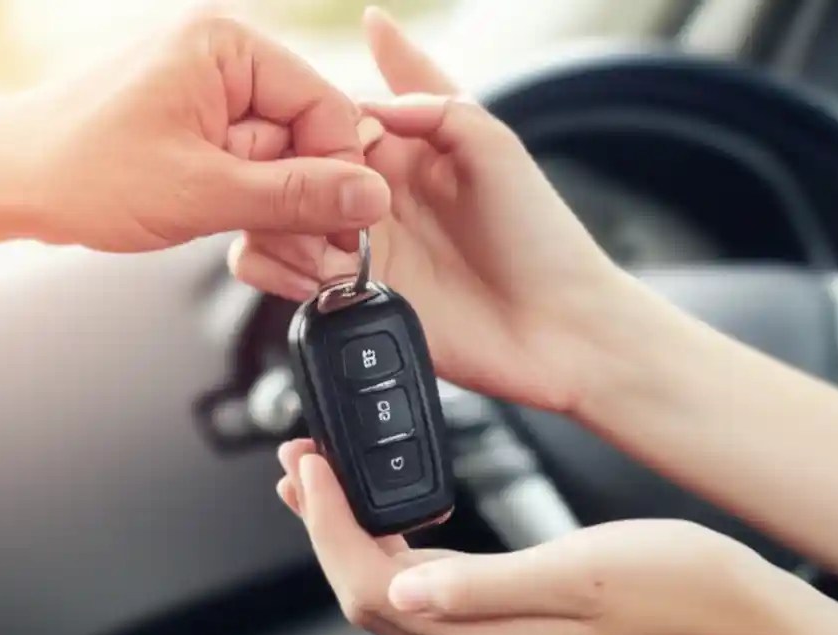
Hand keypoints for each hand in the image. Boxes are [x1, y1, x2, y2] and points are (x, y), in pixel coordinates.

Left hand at [0, 13, 388, 251]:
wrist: (4, 183)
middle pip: (306, 135)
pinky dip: (252, 209)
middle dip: (308, 201)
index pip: (325, 105)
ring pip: (280, 160)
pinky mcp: (194, 130)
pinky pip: (248, 169)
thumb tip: (369, 197)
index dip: (341, 171)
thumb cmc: (78, 169)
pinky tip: (248, 241)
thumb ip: (294, 195)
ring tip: (271, 257)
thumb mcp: (202, 191)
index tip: (346, 225)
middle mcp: (220, 60)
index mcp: (226, 45)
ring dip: (281, 214)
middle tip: (314, 256)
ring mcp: (206, 96)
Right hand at [230, 8, 627, 410]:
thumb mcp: (497, 147)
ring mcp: (361, 246)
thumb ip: (435, 104)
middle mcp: (377, 194)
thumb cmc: (540, 236)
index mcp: (410, 149)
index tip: (317, 138)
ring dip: (282, 218)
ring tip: (317, 230)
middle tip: (311, 188)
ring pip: (282, 218)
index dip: (316, 123)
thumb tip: (372, 101)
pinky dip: (285, 268)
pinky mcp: (353, 295)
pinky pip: (292, 275)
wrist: (556, 330)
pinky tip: (314, 267)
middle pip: (298, 167)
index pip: (333, 117)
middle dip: (289, 172)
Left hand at [275, 439, 800, 634]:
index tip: (311, 469)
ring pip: (397, 597)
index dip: (327, 528)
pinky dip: (399, 552)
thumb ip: (483, 587)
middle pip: (370, 597)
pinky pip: (433, 597)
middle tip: (304, 467)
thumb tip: (400, 585)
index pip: (370, 589)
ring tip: (331, 485)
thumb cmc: (681, 591)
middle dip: (326, 530)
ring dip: (355, 540)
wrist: (746, 623)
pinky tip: (400, 521)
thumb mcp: (581, 574)